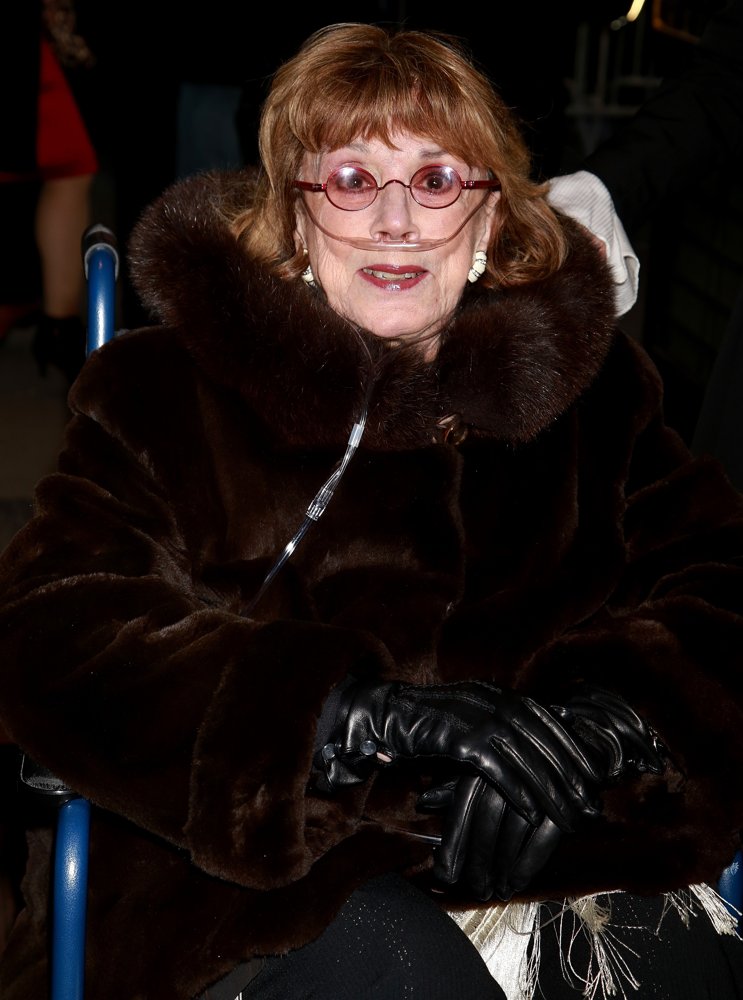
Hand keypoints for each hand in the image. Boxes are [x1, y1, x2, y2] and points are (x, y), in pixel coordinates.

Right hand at [317, 680, 606, 829]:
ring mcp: (472, 716)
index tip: (595, 773)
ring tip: (569, 816)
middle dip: (570, 772)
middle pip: (541, 737)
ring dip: (550, 787)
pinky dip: (516, 789)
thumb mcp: (467, 720)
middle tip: (591, 803)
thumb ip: (496, 727)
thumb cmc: (425, 725)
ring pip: (523, 754)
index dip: (572, 746)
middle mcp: (489, 699)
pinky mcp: (454, 737)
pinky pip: (493, 767)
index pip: (545, 718)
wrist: (380, 716)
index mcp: (495, 693)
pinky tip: (532, 812)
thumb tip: (532, 748)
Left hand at [419, 775, 561, 900]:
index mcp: (487, 761)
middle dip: (479, 861)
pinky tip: (517, 882)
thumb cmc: (516, 762)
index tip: (446, 874)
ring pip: (515, 830)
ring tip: (496, 891)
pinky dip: (529, 862)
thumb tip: (424, 801)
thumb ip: (453, 786)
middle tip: (475, 889)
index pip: (464, 806)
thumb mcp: (482, 768)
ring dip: (503, 866)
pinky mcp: (564, 799)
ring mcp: (538, 784)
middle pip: (488, 821)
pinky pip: (544, 835)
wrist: (563, 748)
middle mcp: (509, 770)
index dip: (454, 843)